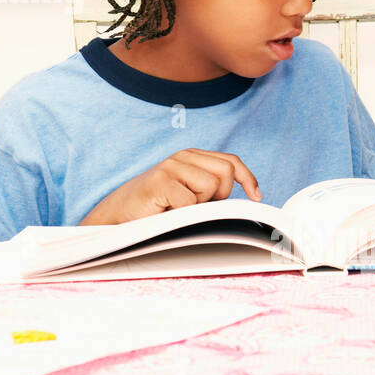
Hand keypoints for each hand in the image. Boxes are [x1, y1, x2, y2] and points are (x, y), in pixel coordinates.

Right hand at [82, 148, 262, 225]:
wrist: (119, 217)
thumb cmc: (158, 209)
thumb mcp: (191, 195)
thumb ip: (211, 189)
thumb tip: (246, 197)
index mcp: (192, 157)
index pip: (230, 161)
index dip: (247, 178)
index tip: (255, 196)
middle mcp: (182, 157)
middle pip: (225, 172)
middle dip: (220, 195)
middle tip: (198, 208)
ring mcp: (170, 166)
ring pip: (210, 187)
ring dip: (198, 206)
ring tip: (177, 209)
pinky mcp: (160, 181)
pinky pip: (190, 203)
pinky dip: (182, 215)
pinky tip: (166, 213)